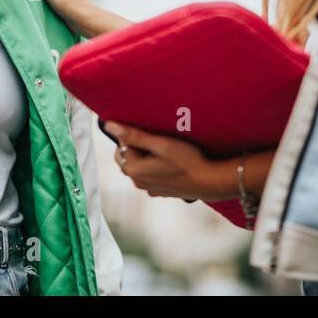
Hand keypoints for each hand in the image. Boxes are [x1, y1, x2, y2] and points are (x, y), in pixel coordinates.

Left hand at [104, 122, 235, 201]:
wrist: (208, 182)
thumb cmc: (186, 160)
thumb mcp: (160, 144)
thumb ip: (134, 135)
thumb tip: (109, 126)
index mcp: (134, 169)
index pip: (122, 145)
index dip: (135, 135)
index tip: (151, 130)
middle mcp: (138, 182)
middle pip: (128, 157)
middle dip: (137, 146)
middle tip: (157, 138)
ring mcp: (149, 188)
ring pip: (139, 166)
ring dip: (147, 156)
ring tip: (165, 149)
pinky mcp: (159, 191)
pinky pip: (150, 175)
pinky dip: (155, 167)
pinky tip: (170, 162)